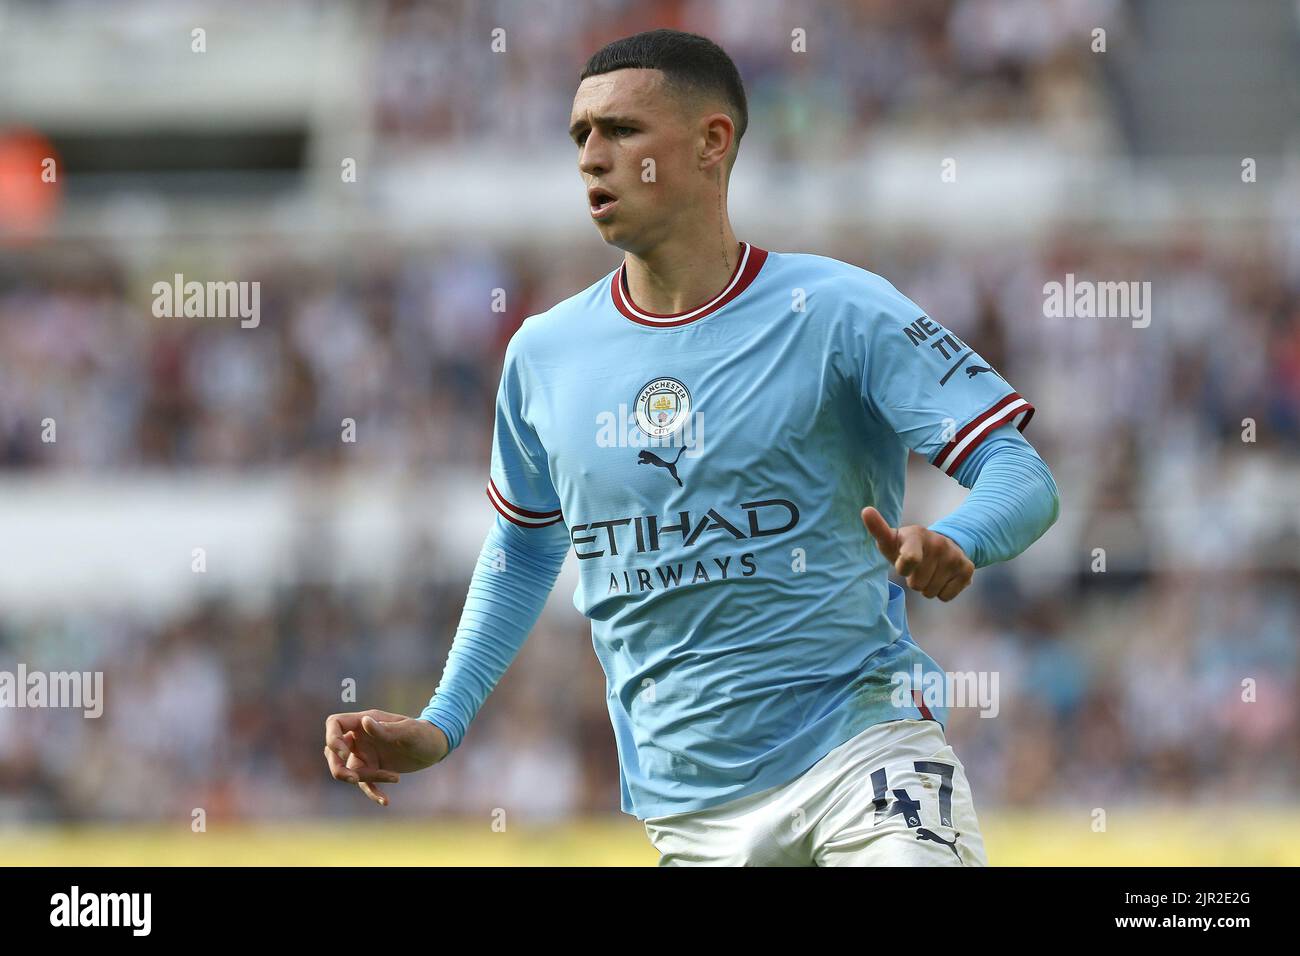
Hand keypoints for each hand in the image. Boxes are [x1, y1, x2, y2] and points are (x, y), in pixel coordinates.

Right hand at [324, 709, 449, 806]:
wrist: (435, 747)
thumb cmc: (423, 733)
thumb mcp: (408, 731)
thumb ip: (385, 729)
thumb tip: (365, 722)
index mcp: (365, 722)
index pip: (335, 724)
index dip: (332, 739)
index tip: (345, 754)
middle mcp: (360, 737)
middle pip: (332, 752)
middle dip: (338, 768)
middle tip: (354, 779)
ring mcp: (365, 754)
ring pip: (347, 770)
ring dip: (365, 780)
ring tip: (395, 778)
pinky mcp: (373, 768)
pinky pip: (364, 783)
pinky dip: (372, 793)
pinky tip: (385, 801)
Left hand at [861, 506, 973, 601]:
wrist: (941, 546)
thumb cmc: (906, 547)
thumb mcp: (891, 540)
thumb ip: (878, 528)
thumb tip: (866, 510)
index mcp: (916, 534)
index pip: (910, 559)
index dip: (903, 568)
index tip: (903, 563)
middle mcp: (938, 543)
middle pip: (917, 584)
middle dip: (914, 580)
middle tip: (917, 567)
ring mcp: (954, 556)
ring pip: (930, 592)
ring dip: (927, 586)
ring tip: (929, 571)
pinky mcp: (967, 569)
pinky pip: (945, 596)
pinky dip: (941, 592)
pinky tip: (942, 577)